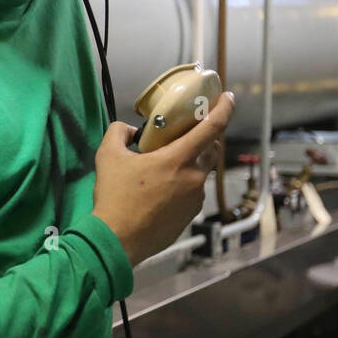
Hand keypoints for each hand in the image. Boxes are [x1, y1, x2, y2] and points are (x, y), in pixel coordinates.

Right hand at [91, 92, 234, 265]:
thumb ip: (118, 133)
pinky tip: (162, 190)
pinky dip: (183, 185)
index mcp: (179, 159)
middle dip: (205, 138)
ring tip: (166, 167)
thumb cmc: (115, 197)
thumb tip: (128, 129)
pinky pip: (193, 193)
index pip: (212, 127)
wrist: (118, 240)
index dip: (225, 109)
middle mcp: (194, 178)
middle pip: (212, 150)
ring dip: (190, 164)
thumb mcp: (108, 156)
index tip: (229, 97)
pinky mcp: (190, 216)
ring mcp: (195, 199)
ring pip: (200, 173)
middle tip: (187, 133)